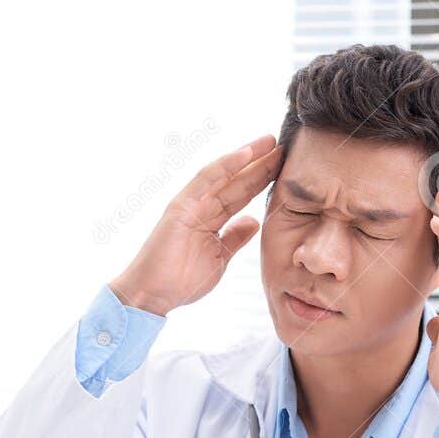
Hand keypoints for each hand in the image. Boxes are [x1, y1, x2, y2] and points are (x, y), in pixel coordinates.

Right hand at [111, 134, 281, 315]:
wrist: (153, 295)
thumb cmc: (181, 280)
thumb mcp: (220, 257)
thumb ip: (235, 237)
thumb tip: (253, 222)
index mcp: (211, 219)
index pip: (242, 194)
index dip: (263, 180)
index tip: (285, 167)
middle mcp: (201, 207)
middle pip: (237, 182)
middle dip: (261, 164)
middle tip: (284, 147)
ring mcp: (191, 204)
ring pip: (225, 176)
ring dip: (248, 158)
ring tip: (270, 142)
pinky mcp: (181, 205)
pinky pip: (206, 180)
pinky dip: (226, 165)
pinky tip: (246, 153)